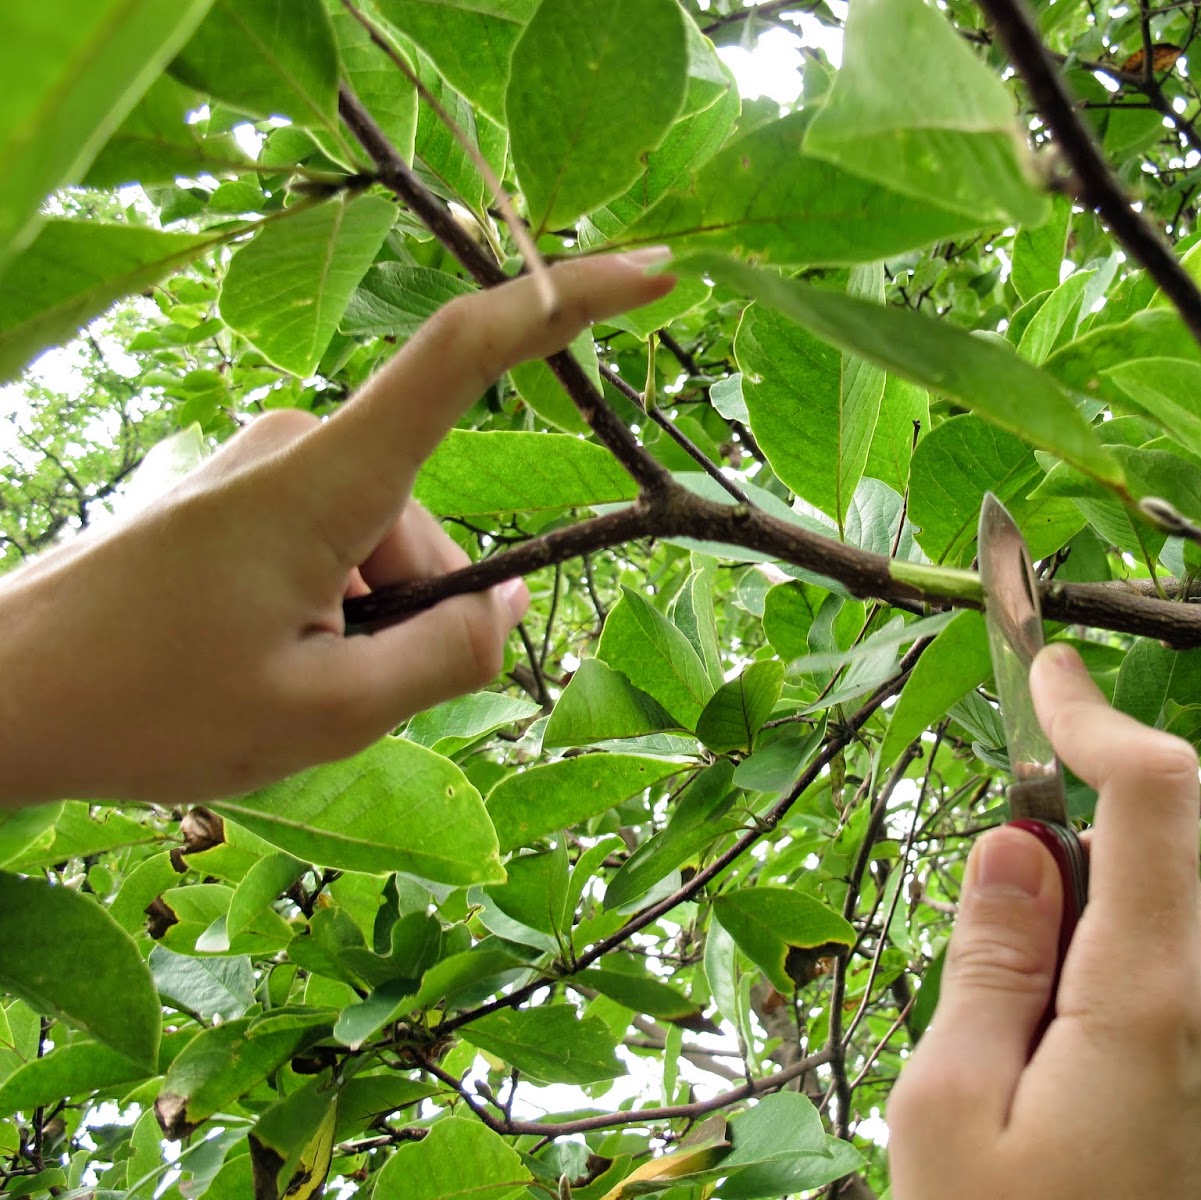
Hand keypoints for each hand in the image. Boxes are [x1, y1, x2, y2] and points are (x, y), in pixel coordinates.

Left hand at [0, 250, 675, 807]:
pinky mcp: (242, 490)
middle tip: (329, 698)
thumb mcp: (325, 715)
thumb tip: (511, 607)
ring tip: (273, 685)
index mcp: (323, 481)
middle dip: (417, 619)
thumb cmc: (146, 708)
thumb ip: (447, 658)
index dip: (567, 306)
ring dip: (366, 626)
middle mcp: (297, 445)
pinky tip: (257, 661)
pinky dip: (332, 612)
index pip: (463, 358)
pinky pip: (338, 547)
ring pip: (385, 550)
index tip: (656, 273)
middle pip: (430, 526)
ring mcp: (265, 464)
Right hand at [888, 643, 1200, 1199]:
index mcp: (1146, 997)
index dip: (1097, 713)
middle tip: (965, 959)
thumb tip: (1009, 837)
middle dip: (1047, 861)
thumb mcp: (949, 1107)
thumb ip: (986, 956)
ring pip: (1139, 922)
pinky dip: (1086, 981)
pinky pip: (1152, 982)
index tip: (1046, 663)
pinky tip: (1030, 1077)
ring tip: (988, 1060)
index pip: (1153, 797)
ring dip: (1058, 935)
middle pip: (1140, 859)